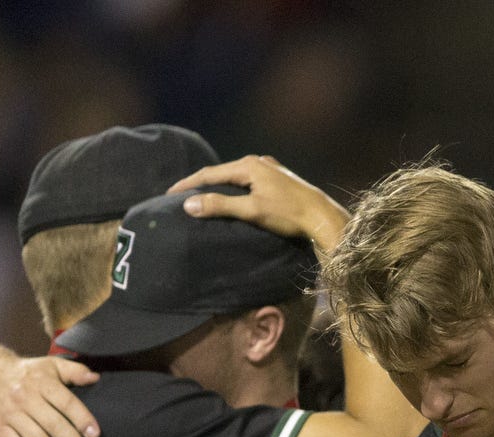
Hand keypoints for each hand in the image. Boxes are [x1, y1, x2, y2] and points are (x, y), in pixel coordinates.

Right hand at [0, 354, 99, 436]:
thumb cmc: (26, 372)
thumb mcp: (50, 365)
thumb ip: (75, 371)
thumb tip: (95, 378)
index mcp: (42, 383)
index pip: (66, 402)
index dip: (82, 419)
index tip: (94, 435)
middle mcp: (25, 398)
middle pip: (53, 424)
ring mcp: (10, 413)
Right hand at [171, 155, 348, 251]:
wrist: (324, 217)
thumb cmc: (289, 214)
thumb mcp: (252, 210)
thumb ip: (220, 206)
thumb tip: (188, 205)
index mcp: (249, 165)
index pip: (210, 174)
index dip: (188, 184)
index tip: (169, 195)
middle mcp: (259, 162)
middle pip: (222, 172)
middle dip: (201, 183)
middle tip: (182, 195)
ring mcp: (271, 170)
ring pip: (237, 177)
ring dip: (219, 186)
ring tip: (203, 197)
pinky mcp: (280, 180)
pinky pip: (249, 181)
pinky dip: (235, 188)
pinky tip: (233, 197)